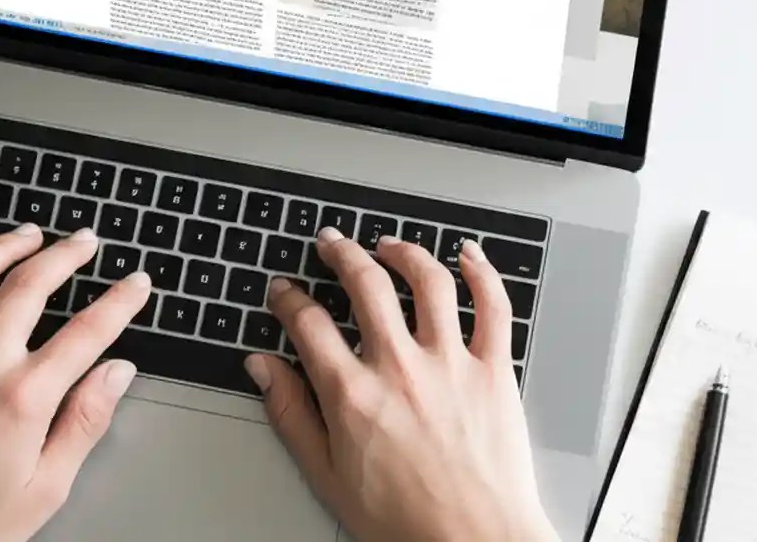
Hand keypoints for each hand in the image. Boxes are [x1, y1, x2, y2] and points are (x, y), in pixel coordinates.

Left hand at [0, 224, 147, 541]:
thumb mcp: (46, 487)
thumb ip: (84, 423)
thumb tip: (117, 374)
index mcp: (22, 400)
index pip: (87, 331)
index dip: (119, 301)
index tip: (136, 285)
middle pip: (27, 288)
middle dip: (65, 255)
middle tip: (85, 241)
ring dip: (3, 248)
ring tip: (29, 235)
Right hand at [245, 230, 556, 541]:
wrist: (473, 540)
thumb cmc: (405, 519)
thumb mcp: (326, 475)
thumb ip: (291, 414)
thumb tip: (262, 369)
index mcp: (353, 394)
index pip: (308, 324)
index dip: (289, 298)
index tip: (284, 290)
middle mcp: (401, 367)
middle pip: (366, 285)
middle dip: (342, 255)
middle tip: (332, 244)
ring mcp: (452, 362)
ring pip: (428, 282)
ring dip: (405, 252)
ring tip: (389, 244)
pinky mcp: (494, 369)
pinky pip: (493, 306)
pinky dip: (482, 272)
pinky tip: (468, 255)